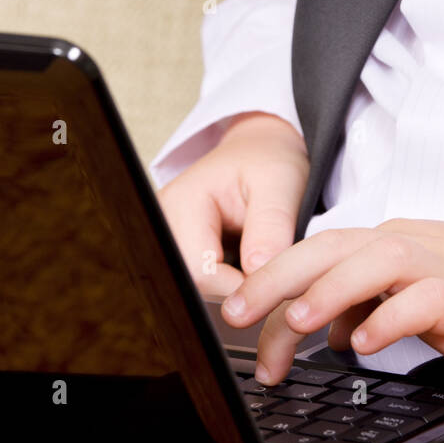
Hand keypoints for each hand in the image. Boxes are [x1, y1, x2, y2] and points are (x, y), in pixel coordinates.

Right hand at [155, 111, 308, 297]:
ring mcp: (166, 238)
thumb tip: (256, 276)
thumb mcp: (280, 183)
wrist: (258, 152)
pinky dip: (226, 282)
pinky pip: (199, 284)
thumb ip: (271, 226)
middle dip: (236, 289)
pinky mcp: (176, 250)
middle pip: (194, 285)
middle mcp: (163, 223)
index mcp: (183, 202)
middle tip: (269, 267)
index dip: (241, 286)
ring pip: (196, 290)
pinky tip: (243, 265)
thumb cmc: (268, 162)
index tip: (276, 280)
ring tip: (257, 260)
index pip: (201, 272)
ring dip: (232, 287)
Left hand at [221, 218, 443, 384]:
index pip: (317, 256)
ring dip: (330, 288)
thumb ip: (374, 307)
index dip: (271, 285)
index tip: (237, 322)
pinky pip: (429, 300)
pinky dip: (394, 315)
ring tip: (294, 321)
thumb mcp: (420, 303)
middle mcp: (411, 247)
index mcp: (392, 246)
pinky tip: (369, 341)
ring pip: (376, 260)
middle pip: (334, 247)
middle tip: (236, 314)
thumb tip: (334, 334)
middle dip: (278, 277)